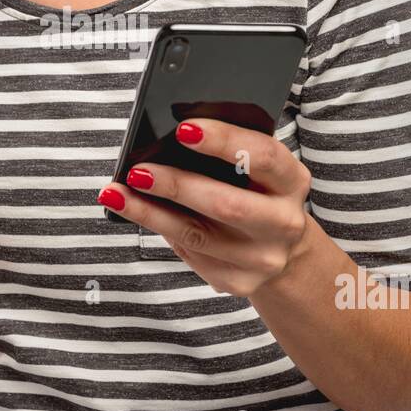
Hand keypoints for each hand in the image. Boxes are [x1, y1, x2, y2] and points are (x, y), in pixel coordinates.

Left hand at [96, 120, 312, 297]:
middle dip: (176, 185)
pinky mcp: (238, 282)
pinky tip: (136, 213)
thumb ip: (229, 151)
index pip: (263, 156)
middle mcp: (284, 223)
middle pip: (226, 204)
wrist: (283, 251)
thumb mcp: (258, 169)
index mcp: (293, 181)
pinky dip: (159, 230)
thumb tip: (167, 138)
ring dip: (150, 212)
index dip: (224, 141)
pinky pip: (190, 254)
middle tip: (137, 170)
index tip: (183, 128)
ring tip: (117, 194)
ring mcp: (262, 259)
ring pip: (196, 235)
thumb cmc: (257, 193)